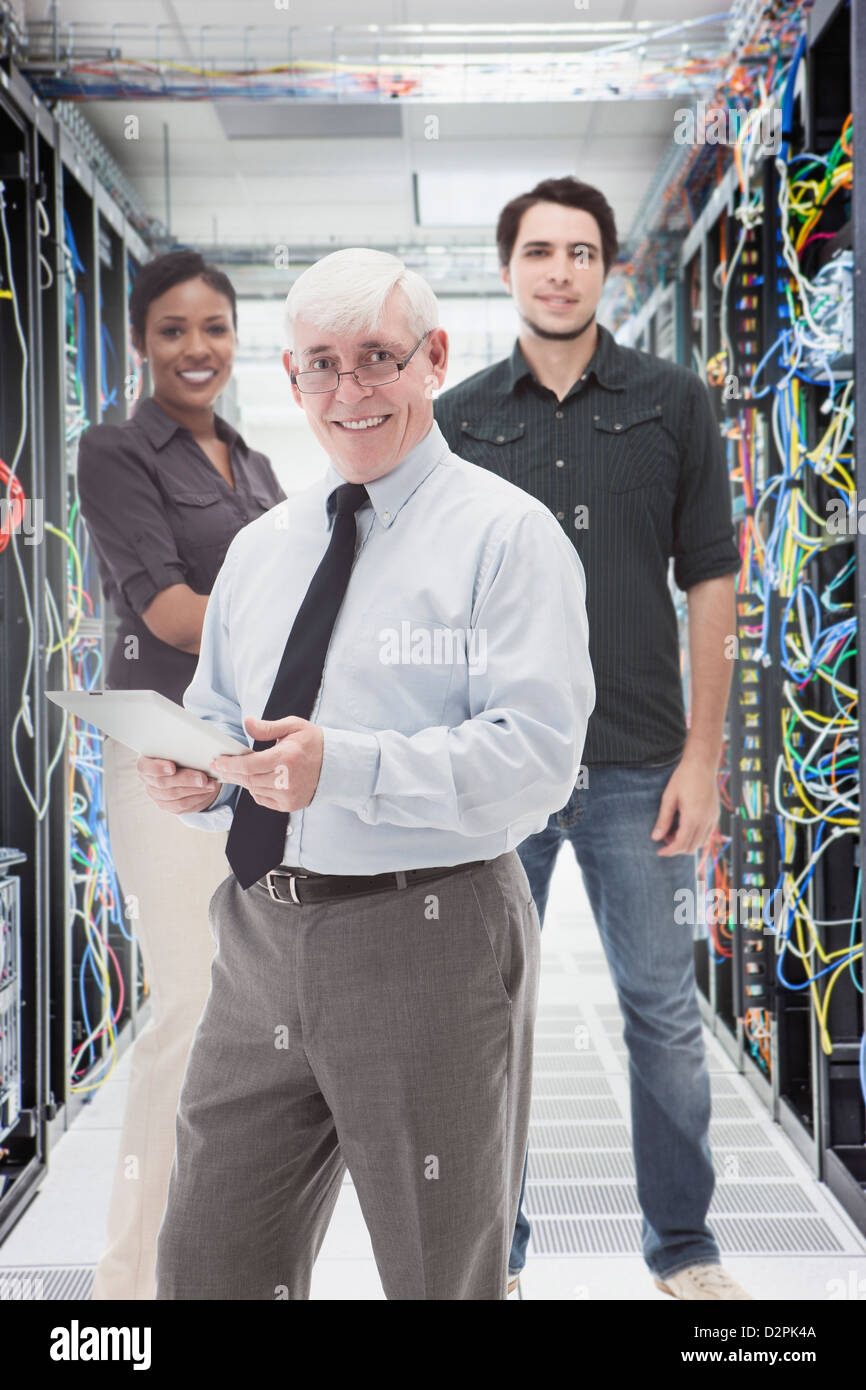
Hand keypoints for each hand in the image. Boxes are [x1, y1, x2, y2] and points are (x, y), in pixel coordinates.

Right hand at [137, 755, 221, 813]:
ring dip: (195, 789)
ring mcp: (156, 795)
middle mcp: (148, 780)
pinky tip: (208, 790)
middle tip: (202, 778)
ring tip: (211, 783)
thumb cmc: (180, 755)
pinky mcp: (168, 805)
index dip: (158, 768)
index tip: (172, 767)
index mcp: (146, 762)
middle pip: (163, 783)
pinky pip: (182, 804)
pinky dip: (198, 797)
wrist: (185, 770)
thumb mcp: (179, 749)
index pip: (145, 767)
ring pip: (174, 795)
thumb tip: (195, 749)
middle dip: (185, 780)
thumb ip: (181, 750)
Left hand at [209, 715, 323, 811]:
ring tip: (236, 772)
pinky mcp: (290, 804)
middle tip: (221, 766)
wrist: (336, 765)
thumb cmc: (313, 743)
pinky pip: (263, 799)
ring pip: (254, 790)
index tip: (218, 761)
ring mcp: (288, 795)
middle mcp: (287, 780)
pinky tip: (256, 780)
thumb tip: (246, 722)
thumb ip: (267, 727)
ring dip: (243, 781)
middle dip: (232, 773)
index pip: (249, 765)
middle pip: (249, 779)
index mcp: (286, 758)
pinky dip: (256, 790)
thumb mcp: (293, 726)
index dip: (230, 764)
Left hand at [650, 752, 720, 856]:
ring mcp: (712, 818)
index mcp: (693, 818)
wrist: (702, 764)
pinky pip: (707, 834)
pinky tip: (686, 826)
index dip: (669, 851)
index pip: (680, 844)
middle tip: (664, 837)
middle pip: (691, 847)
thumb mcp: (669, 797)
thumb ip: (663, 819)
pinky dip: (696, 836)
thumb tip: (655, 837)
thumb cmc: (683, 777)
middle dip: (676, 847)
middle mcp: (705, 821)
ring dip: (686, 842)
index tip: (659, 852)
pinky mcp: (715, 814)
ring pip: (700, 842)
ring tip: (674, 831)